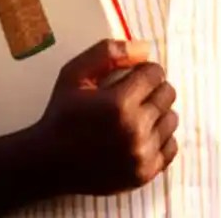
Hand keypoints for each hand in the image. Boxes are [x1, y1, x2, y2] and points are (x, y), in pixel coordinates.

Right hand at [36, 39, 178, 195]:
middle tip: (135, 95)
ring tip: (138, 115)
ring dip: (158, 113)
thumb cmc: (62, 114)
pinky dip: (161, 138)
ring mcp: (142, 154)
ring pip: (171, 119)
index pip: (155, 74)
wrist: (49, 162)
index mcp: (119, 103)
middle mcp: (135, 129)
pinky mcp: (145, 173)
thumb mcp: (74, 74)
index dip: (144, 70)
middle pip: (167, 95)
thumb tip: (144, 48)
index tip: (133, 76)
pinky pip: (171, 147)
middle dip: (153, 89)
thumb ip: (107, 53)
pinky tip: (142, 134)